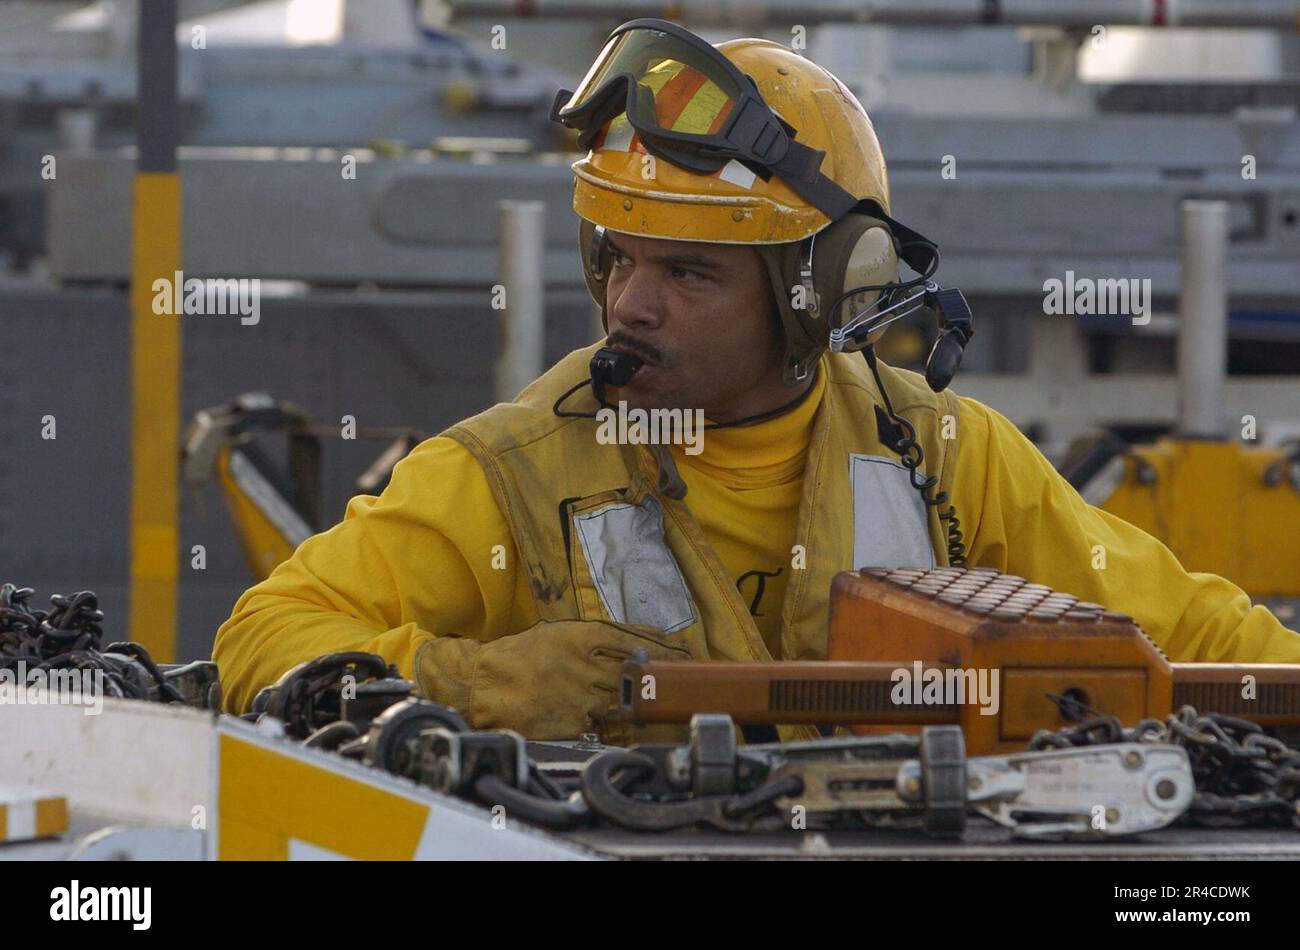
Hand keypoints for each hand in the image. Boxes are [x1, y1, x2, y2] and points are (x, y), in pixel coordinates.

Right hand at [418, 619, 690, 742]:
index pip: (635, 640)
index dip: (663, 646)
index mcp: (583, 637)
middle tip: (688, 675)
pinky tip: (626, 718)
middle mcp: (588, 665)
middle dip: (664, 673)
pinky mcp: (576, 723)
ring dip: (646, 699)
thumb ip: (594, 638)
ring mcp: (583, 696)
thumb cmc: (520, 656)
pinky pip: (604, 721)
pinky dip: (615, 719)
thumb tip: (633, 642)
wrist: (483, 687)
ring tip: (664, 698)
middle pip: (639, 670)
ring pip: (627, 699)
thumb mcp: (557, 633)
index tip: (683, 650)